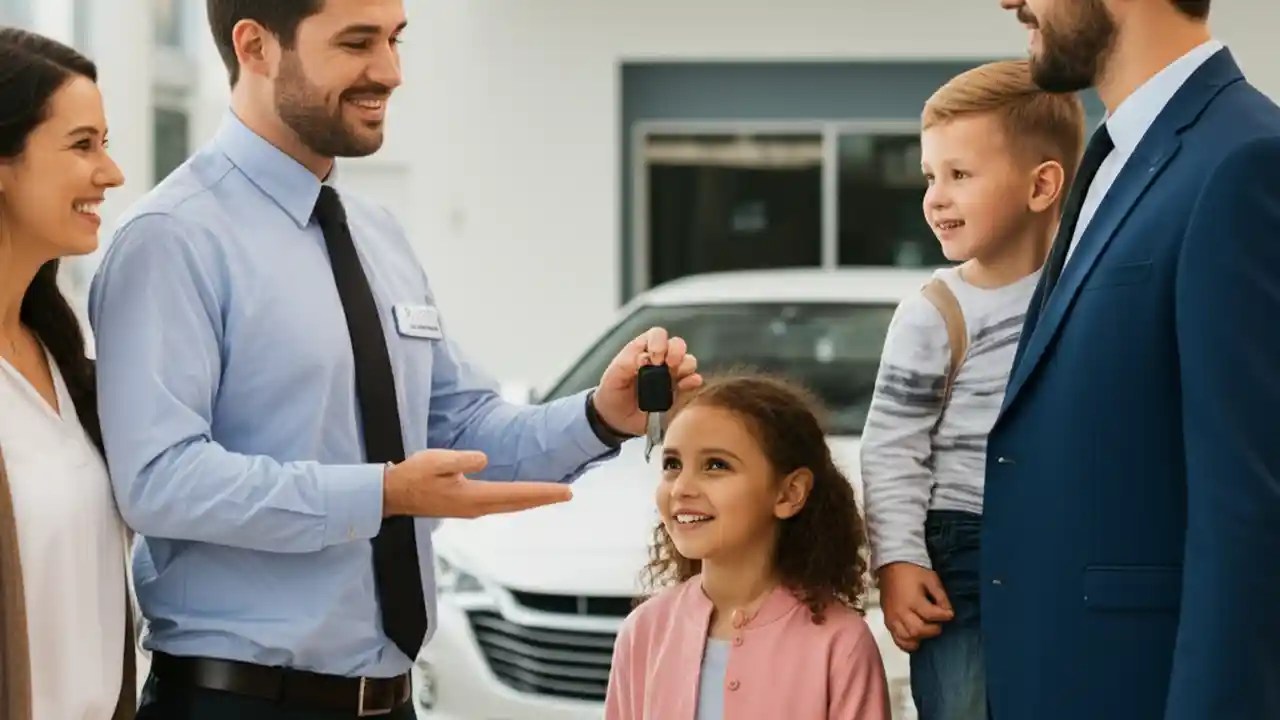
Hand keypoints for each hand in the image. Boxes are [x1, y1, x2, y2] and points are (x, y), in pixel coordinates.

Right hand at [383, 449, 571, 518]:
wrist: (394, 494)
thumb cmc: (414, 475)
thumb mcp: (436, 460)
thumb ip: (461, 460)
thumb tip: (484, 459)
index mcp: (474, 496)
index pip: (517, 494)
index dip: (543, 492)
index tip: (565, 491)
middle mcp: (477, 507)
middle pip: (519, 503)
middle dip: (545, 498)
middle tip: (569, 494)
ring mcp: (472, 510)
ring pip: (511, 506)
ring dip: (532, 500)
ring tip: (552, 495)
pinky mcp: (467, 507)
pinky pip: (500, 505)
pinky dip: (517, 500)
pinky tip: (523, 496)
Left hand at [591, 326, 702, 435]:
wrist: (616, 420)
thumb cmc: (613, 392)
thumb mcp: (612, 376)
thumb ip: (626, 363)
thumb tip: (645, 357)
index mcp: (644, 350)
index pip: (657, 335)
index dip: (658, 343)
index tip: (653, 359)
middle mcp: (661, 359)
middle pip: (677, 344)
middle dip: (676, 351)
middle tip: (668, 364)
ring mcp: (672, 375)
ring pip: (688, 361)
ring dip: (686, 365)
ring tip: (676, 376)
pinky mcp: (679, 392)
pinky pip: (693, 382)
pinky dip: (693, 381)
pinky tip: (687, 385)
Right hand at [877, 562, 954, 651]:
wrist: (892, 565)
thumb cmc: (913, 571)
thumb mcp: (931, 579)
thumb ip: (941, 597)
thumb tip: (948, 612)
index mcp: (913, 600)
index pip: (931, 615)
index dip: (944, 616)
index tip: (950, 614)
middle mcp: (901, 612)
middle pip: (918, 630)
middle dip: (932, 629)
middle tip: (938, 624)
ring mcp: (892, 618)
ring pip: (907, 637)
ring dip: (920, 638)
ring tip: (926, 632)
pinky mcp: (887, 621)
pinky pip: (896, 638)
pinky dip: (906, 643)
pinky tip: (915, 641)